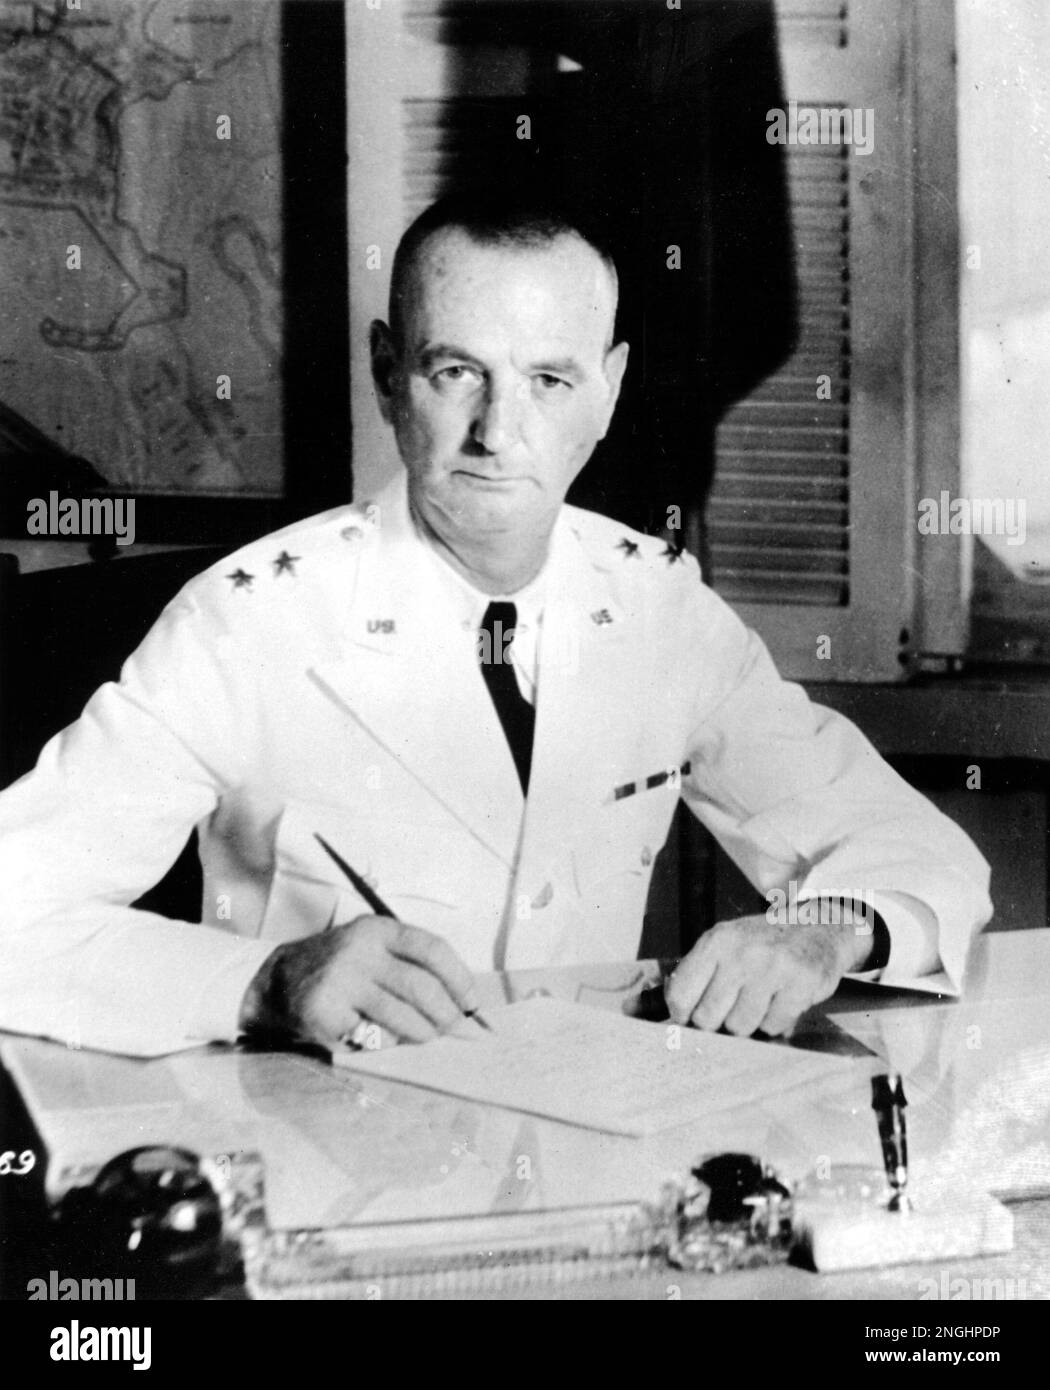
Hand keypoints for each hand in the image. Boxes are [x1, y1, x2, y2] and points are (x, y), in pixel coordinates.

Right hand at [239, 916, 478, 1048]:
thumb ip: (409, 965)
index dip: (460, 979)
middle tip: (454, 1029)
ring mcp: (340, 982)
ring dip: (422, 1033)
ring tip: (425, 1036)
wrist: (275, 982)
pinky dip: (386, 1043)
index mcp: (377, 929)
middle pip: (421, 987)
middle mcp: (359, 951)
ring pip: (402, 1016)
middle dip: (447, 1015)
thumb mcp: (371, 948)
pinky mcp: (325, 1014)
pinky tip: (383, 1038)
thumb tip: (461, 1002)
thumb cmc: (339, 968)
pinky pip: (373, 1037)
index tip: (472, 1003)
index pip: (432, 949)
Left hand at [665, 913, 870, 1038]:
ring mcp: (773, 968)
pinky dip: (776, 1022)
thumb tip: (650, 1013)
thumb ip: (694, 976)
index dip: (683, 1015)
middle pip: (707, 1018)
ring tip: (760, 1000)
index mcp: (716, 941)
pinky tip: (781, 1001)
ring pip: (740, 1027)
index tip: (691, 1017)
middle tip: (733, 1007)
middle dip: (718, 1021)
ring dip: (749, 1022)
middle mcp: (742, 952)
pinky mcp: (801, 984)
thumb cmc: (763, 943)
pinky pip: (773, 1027)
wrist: (818, 926)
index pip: (680, 995)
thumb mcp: (724, 945)